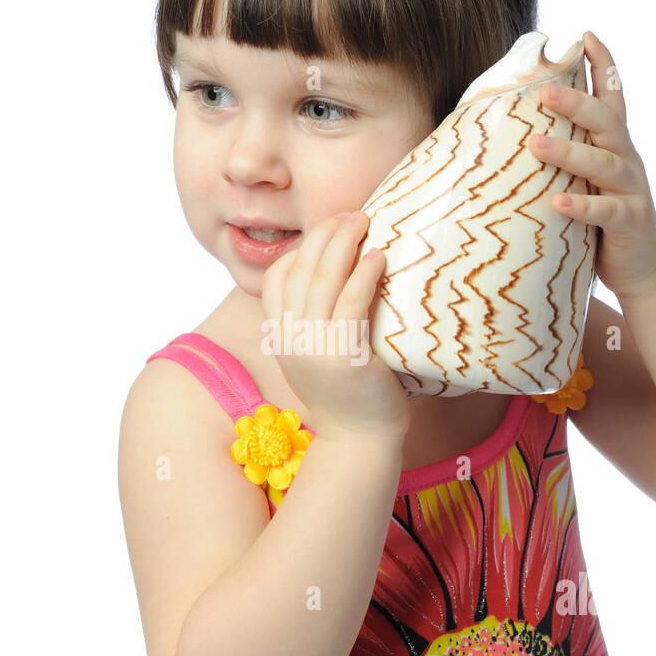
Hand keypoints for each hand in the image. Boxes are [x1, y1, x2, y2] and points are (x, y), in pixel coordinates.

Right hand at [260, 211, 410, 444]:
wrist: (360, 441)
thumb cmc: (350, 394)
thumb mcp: (317, 353)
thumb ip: (315, 319)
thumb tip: (336, 275)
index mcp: (281, 336)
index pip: (277, 278)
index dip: (302, 247)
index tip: (330, 229)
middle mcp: (290, 339)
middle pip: (300, 270)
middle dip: (325, 234)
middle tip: (352, 214)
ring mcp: (314, 348)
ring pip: (322, 280)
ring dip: (344, 243)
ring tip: (364, 220)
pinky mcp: (343, 357)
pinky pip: (351, 304)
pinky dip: (364, 275)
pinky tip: (379, 255)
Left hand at [528, 31, 655, 300]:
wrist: (642, 268)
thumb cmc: (601, 219)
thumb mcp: (586, 179)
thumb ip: (568, 154)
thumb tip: (520, 130)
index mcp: (615, 145)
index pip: (612, 97)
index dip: (604, 65)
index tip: (586, 34)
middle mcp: (626, 159)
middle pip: (605, 121)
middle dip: (576, 101)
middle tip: (542, 89)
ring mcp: (631, 189)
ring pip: (603, 162)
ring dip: (569, 151)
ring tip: (535, 144)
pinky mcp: (630, 222)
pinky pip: (605, 210)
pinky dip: (581, 205)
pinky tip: (556, 202)